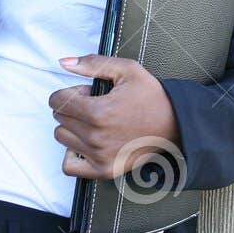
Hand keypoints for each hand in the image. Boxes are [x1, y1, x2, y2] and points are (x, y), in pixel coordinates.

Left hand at [49, 55, 181, 180]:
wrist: (175, 124)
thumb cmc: (152, 97)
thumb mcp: (127, 70)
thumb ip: (93, 63)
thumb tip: (64, 62)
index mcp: (97, 112)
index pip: (57, 101)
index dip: (72, 92)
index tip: (89, 94)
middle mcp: (95, 137)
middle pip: (59, 118)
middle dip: (73, 108)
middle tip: (97, 106)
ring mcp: (99, 156)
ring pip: (62, 138)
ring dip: (73, 128)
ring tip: (95, 123)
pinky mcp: (104, 170)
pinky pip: (69, 166)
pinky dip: (72, 154)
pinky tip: (86, 144)